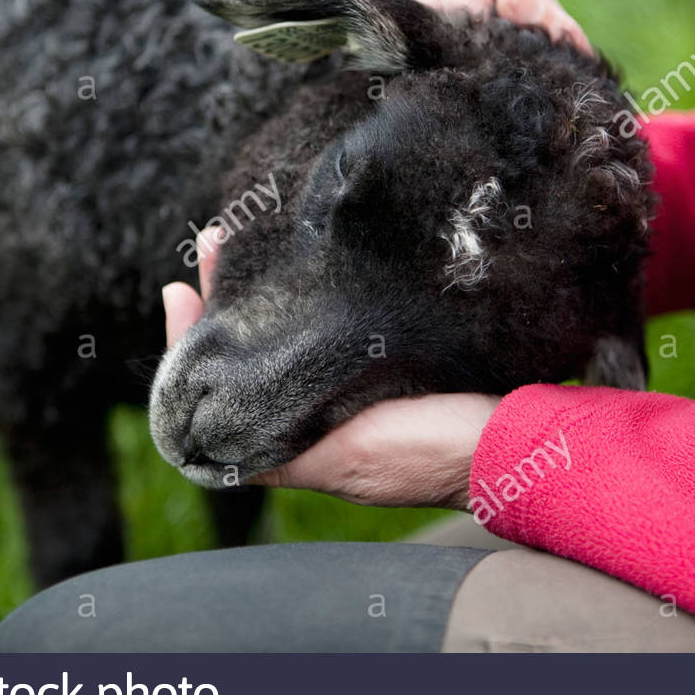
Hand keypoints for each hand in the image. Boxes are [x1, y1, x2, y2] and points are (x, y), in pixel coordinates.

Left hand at [161, 229, 498, 508]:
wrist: (513, 434)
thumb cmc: (430, 452)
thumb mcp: (342, 460)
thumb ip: (276, 458)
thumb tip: (198, 441)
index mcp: (300, 432)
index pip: (222, 387)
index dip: (192, 341)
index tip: (181, 288)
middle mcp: (322, 402)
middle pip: (253, 347)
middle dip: (226, 294)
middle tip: (215, 240)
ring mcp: (357, 376)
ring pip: (291, 328)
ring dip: (263, 283)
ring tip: (243, 234)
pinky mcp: (392, 352)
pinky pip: (336, 316)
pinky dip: (313, 287)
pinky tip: (304, 252)